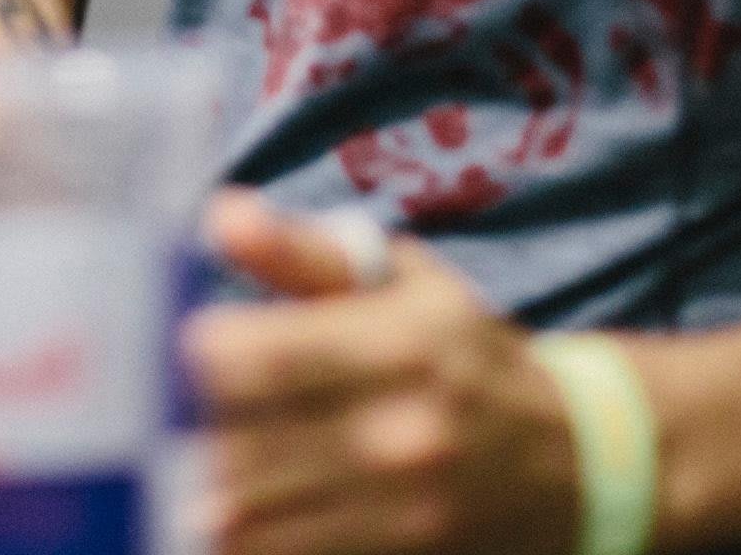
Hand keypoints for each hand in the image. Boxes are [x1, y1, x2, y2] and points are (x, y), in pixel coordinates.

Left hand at [186, 190, 586, 554]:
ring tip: (198, 459)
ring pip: (245, 518)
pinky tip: (243, 507)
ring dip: (204, 490)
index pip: (256, 359)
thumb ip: (304, 252)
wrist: (570, 463)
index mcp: (400, 347)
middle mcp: (400, 436)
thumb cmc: (464, 355)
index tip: (175, 345)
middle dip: (186, 429)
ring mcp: (398, 517)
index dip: (191, 356)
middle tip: (170, 408)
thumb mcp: (406, 284)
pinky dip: (248, 536)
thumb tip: (220, 217)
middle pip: (235, 447)